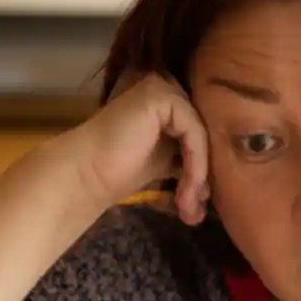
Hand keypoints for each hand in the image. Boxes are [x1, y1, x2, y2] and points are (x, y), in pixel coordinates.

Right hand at [61, 73, 209, 223]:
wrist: (87, 173)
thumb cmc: (119, 171)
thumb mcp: (166, 164)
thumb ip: (190, 162)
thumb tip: (213, 185)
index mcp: (168, 102)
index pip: (202, 133)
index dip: (205, 170)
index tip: (197, 206)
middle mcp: (167, 88)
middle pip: (206, 134)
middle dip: (204, 177)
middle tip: (193, 213)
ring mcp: (163, 88)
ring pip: (202, 136)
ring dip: (199, 176)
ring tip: (186, 207)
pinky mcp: (161, 96)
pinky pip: (194, 133)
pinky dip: (196, 165)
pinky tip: (186, 190)